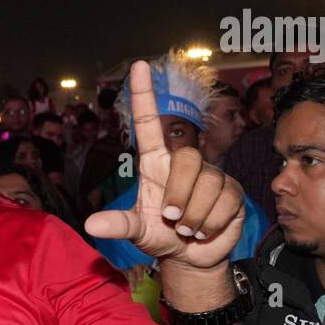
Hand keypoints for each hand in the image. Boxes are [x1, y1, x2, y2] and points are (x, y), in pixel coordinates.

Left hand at [84, 61, 244, 268]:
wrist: (190, 258)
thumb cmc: (159, 236)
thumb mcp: (137, 232)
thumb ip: (118, 226)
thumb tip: (91, 225)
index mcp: (155, 163)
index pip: (149, 122)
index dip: (144, 95)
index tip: (139, 66)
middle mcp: (184, 164)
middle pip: (187, 159)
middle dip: (178, 195)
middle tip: (171, 220)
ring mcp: (211, 176)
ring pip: (209, 184)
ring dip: (194, 216)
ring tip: (186, 229)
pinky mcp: (233, 192)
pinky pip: (225, 202)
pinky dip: (211, 224)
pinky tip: (204, 230)